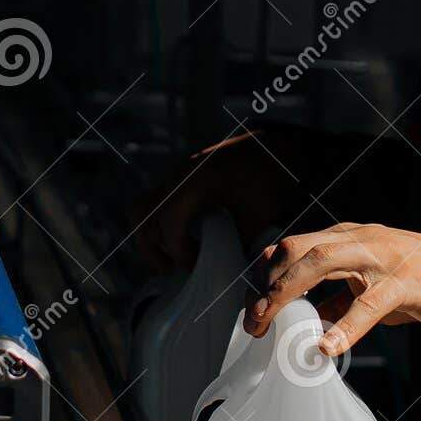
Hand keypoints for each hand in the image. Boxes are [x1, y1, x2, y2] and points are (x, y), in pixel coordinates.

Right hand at [131, 127, 318, 269]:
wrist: (277, 146)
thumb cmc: (272, 176)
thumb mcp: (261, 215)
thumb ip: (240, 245)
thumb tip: (226, 275)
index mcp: (198, 178)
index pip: (169, 222)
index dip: (177, 252)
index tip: (193, 268)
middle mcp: (181, 173)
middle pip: (145, 216)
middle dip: (155, 248)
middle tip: (175, 270)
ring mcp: (177, 173)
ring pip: (142, 209)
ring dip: (150, 238)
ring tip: (170, 262)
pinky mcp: (180, 177)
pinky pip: (155, 203)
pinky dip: (158, 226)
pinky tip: (182, 242)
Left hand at [242, 224, 420, 354]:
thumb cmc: (418, 284)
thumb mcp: (368, 290)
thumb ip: (335, 300)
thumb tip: (302, 323)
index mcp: (348, 237)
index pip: (294, 247)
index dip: (266, 275)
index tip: (252, 307)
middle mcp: (360, 238)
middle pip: (298, 249)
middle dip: (268, 283)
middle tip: (254, 321)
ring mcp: (381, 257)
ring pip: (321, 261)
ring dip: (287, 293)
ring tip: (269, 324)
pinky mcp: (403, 283)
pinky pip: (368, 305)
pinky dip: (344, 327)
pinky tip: (325, 347)